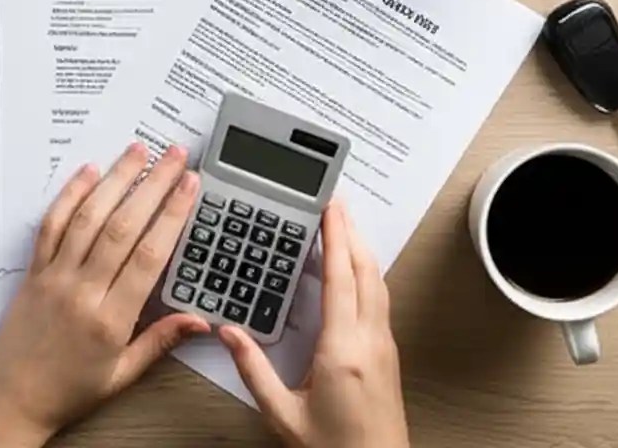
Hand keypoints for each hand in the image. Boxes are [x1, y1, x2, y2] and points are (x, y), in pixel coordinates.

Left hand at [0, 143, 208, 447]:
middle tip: (174, 155)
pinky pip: (52, 226)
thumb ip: (161, 341)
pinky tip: (88, 171)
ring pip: (89, 218)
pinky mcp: (33, 272)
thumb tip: (201, 321)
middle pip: (123, 226)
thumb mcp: (122, 375)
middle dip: (153, 185)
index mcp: (110, 320)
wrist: (10, 402)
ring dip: (115, 179)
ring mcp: (54, 277)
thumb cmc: (67, 392)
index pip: (148, 256)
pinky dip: (70, 195)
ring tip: (138, 150)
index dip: (172, 215)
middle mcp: (82, 292)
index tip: (189, 185)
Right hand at [219, 201, 408, 447]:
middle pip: (367, 271)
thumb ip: (253, 371)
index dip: (336, 238)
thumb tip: (229, 333)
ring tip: (343, 228)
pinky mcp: (388, 355)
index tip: (330, 208)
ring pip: (378, 283)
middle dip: (352, 232)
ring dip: (361, 251)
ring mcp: (385, 347)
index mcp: (344, 352)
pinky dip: (365, 274)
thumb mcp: (282, 414)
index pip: (343, 279)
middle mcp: (371, 342)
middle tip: (335, 204)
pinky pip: (379, 300)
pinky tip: (352, 272)